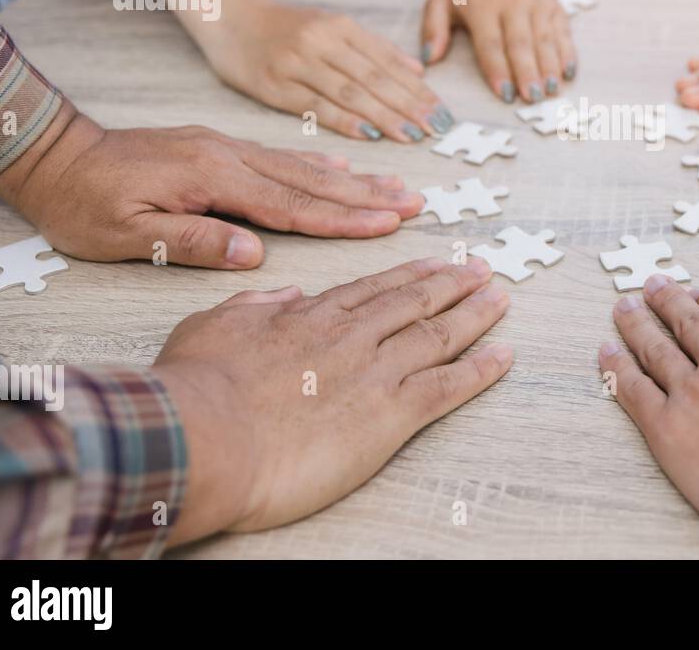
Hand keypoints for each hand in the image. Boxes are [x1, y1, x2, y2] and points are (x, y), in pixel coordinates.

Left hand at [0, 106, 423, 268]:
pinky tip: (340, 166)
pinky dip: (317, 163)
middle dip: (367, 195)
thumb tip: (255, 254)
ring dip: (353, 178)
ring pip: (301, 166)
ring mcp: (225, 148)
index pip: (292, 205)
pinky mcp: (218, 147)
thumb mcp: (128, 236)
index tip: (388, 224)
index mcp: (212, 178)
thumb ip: (193, 241)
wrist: (54, 155)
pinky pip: (280, 156)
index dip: (344, 218)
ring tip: (394, 186)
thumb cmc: (85, 204)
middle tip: (414, 201)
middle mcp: (228, 156)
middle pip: (311, 180)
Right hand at [153, 0, 451, 141]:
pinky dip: (345, 120)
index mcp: (340, 26)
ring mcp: (298, 62)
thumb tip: (418, 71)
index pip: (388, 62)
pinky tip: (370, 134)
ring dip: (385, 115)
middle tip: (437, 128)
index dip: (417, 88)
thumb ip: (374, 47)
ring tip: (413, 134)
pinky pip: (316, 106)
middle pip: (374, 77)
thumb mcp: (331, 25)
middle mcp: (322, 41)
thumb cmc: (285, 26)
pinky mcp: (275, 85)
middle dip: (410, 105)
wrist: (227, 14)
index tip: (442, 111)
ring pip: (350, 92)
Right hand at [156, 257, 511, 544]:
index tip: (432, 264)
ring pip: (438, 334)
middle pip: (414, 302)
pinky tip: (504, 356)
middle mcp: (350, 335)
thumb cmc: (194, 388)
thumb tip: (283, 294)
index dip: (408, 275)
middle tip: (480, 269)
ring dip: (475, 315)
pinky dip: (481, 369)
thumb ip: (252, 307)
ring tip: (501, 299)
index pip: (371, 289)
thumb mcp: (210, 326)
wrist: (201, 435)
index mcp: (309, 316)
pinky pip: (448, 386)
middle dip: (452, 284)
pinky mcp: (390, 414)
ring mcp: (374, 371)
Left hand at [423, 0, 575, 102]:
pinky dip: (567, 53)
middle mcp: (512, 1)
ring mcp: (536, 2)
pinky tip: (567, 73)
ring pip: (545, 39)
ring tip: (551, 91)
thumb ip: (432, 28)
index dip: (498, 70)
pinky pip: (563, 31)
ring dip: (550, 67)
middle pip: (521, 43)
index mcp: (482, 4)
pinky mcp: (554, 4)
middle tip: (532, 98)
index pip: (490, 43)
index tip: (504, 94)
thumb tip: (429, 58)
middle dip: (528, 72)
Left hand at [598, 275, 698, 558]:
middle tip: (650, 286)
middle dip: (666, 300)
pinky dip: (615, 368)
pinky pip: (632, 389)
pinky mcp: (669, 429)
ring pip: (654, 346)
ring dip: (635, 324)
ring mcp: (694, 391)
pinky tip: (604, 355)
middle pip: (687, 320)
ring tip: (622, 308)